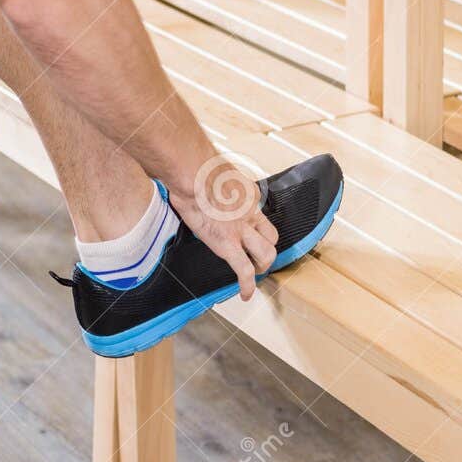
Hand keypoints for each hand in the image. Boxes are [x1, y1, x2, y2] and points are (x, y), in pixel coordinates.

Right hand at [166, 157, 278, 299]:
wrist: (193, 172)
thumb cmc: (193, 166)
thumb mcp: (209, 169)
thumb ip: (207, 177)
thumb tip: (190, 175)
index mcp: (245, 194)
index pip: (256, 212)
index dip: (254, 224)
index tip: (247, 230)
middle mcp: (250, 213)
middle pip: (271, 236)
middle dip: (267, 249)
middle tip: (259, 257)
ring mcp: (241, 230)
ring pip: (265, 254)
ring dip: (261, 266)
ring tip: (254, 276)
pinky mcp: (228, 245)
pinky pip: (244, 271)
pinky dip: (247, 286)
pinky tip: (245, 295)